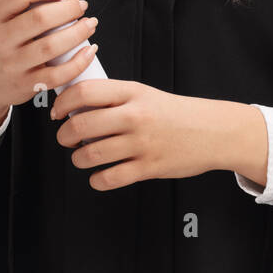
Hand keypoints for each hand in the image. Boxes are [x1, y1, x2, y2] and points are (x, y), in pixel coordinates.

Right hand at [0, 0, 94, 133]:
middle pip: (39, 18)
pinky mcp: (26, 85)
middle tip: (81, 6)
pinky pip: (57, 74)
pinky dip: (78, 62)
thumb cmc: (3, 43)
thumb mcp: (8, 18)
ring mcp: (12, 65)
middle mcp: (0, 40)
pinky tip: (88, 51)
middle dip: (69, 9)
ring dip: (78, 32)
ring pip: (50, 46)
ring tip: (90, 24)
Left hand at [51, 79, 223, 190]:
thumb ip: (113, 98)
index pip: (84, 92)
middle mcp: (135, 116)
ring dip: (78, 159)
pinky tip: (99, 174)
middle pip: (80, 125)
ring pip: (90, 155)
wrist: (214, 131)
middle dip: (64, 136)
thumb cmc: (175, 113)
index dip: (62, 103)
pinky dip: (96, 179)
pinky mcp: (148, 168)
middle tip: (65, 138)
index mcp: (132, 92)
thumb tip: (73, 105)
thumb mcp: (144, 94)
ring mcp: (142, 143)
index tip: (58, 112)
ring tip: (82, 157)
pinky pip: (109, 178)